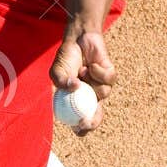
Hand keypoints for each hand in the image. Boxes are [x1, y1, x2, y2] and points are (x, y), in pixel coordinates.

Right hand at [49, 20, 116, 135]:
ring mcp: (100, 86)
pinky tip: (91, 65)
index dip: (82, 128)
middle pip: (96, 116)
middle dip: (94, 120)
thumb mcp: (57, 71)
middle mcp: (90, 97)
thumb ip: (61, 81)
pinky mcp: (110, 75)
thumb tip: (74, 88)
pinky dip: (98, 71)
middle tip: (87, 120)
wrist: (78, 39)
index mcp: (76, 101)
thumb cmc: (66, 58)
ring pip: (103, 93)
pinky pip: (108, 79)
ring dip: (91, 81)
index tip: (79, 127)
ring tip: (82, 70)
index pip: (79, 121)